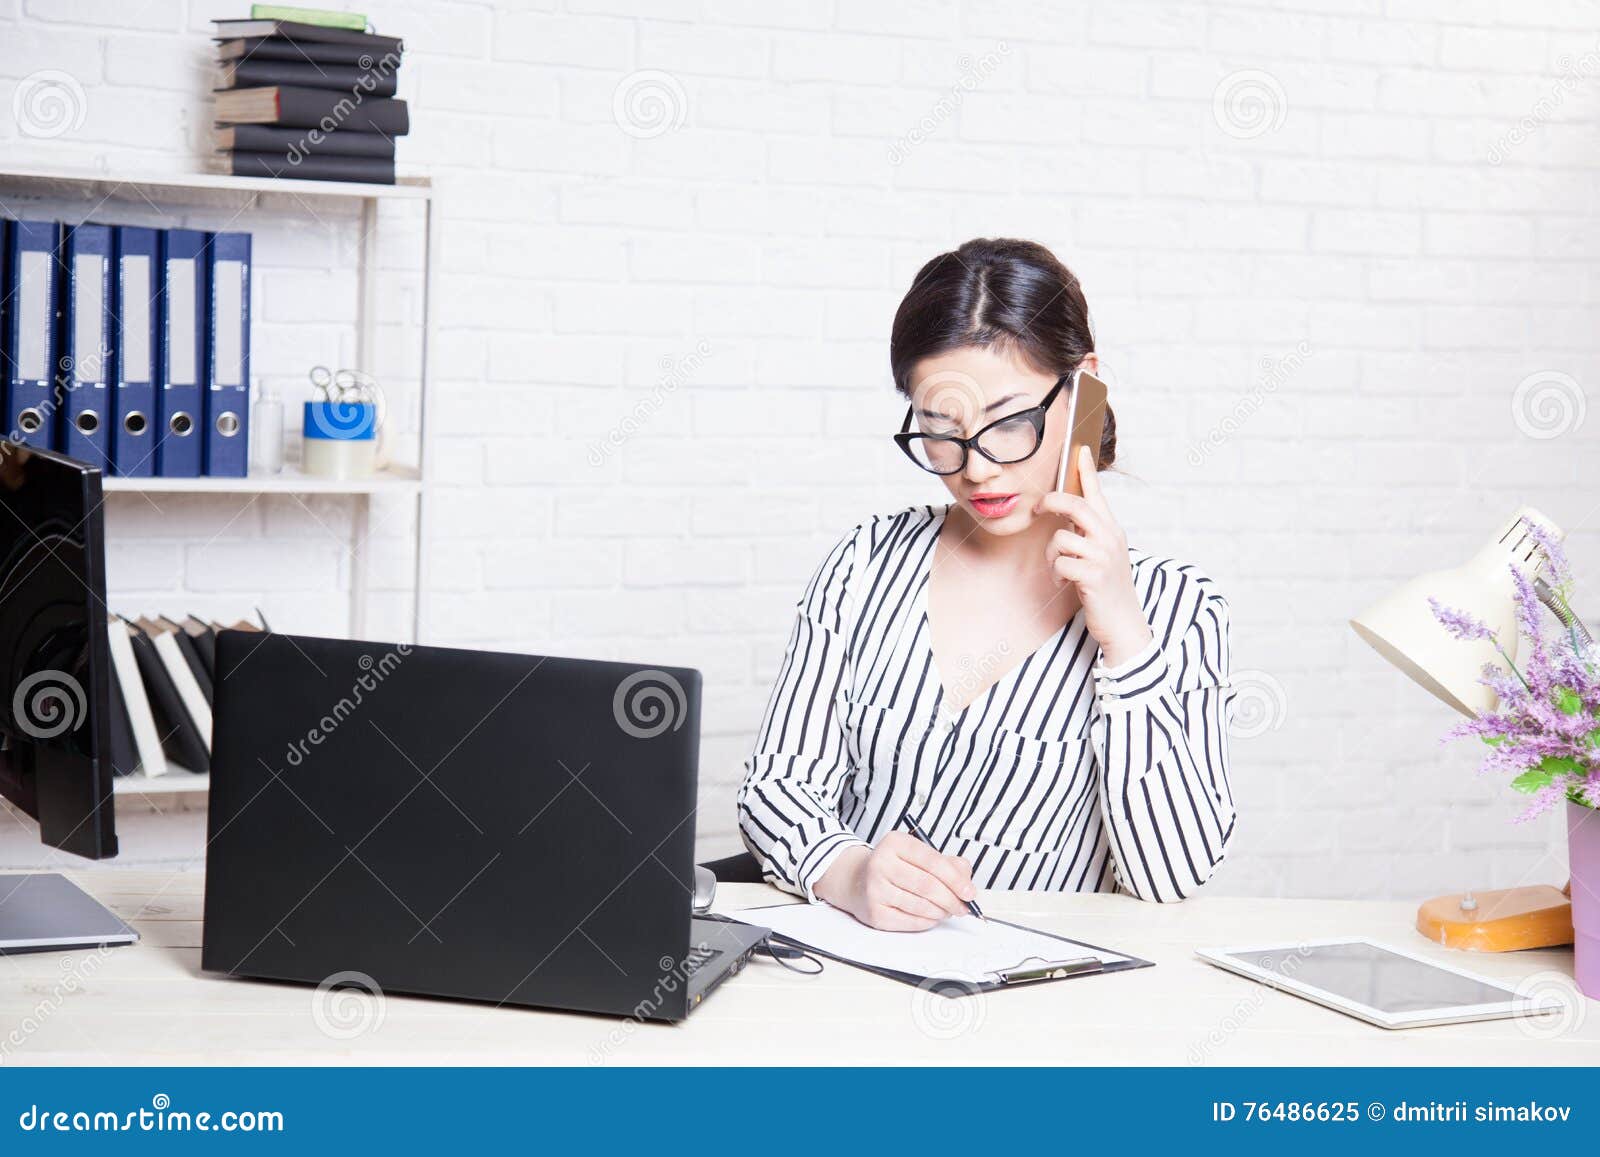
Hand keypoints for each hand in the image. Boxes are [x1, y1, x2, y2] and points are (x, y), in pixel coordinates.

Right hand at [813, 833, 976, 930]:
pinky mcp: (874, 913)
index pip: (933, 861)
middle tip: (963, 906)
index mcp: (895, 843)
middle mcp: (881, 863)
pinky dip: (928, 921)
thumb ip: (947, 863)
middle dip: (951, 899)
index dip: (956, 879)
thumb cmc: (894, 867)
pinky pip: (911, 922)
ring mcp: (875, 889)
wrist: (856, 880)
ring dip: (941, 911)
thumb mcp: (917, 855)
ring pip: (921, 906)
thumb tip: (966, 880)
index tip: (969, 892)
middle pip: (928, 886)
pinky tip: (932, 916)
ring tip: (947, 910)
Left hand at [1035, 445, 1152, 668]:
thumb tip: (1066, 514)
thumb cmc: (1107, 587)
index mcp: (1112, 530)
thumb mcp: (1102, 554)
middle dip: (1051, 501)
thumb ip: (1088, 534)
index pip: (1097, 493)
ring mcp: (1103, 557)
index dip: (1087, 470)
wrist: (1123, 623)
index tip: (1079, 448)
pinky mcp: (1093, 577)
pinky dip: (1056, 573)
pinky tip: (1065, 582)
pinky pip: (1060, 563)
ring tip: (1059, 568)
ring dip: (1051, 554)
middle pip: (1075, 505)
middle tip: (1038, 507)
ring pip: (1060, 538)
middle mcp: (1110, 539)